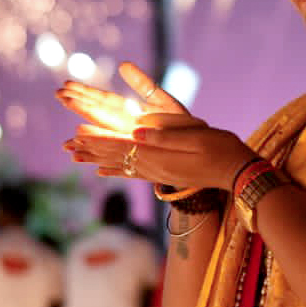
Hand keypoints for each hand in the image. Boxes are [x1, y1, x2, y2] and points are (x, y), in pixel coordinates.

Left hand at [59, 62, 255, 191]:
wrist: (239, 173)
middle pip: (115, 157)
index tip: (77, 132)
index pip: (122, 145)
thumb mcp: (195, 138)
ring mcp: (158, 173)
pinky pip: (131, 173)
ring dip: (96, 159)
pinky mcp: (163, 175)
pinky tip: (100, 172)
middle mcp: (153, 167)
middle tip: (66, 144)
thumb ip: (164, 136)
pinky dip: (113, 170)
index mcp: (159, 155)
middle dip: (91, 149)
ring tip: (75, 156)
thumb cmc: (222, 150)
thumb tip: (136, 131)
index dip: (99, 138)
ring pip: (119, 166)